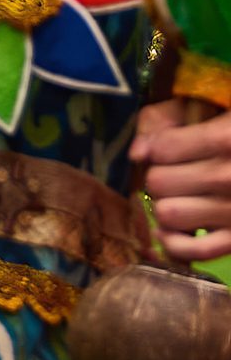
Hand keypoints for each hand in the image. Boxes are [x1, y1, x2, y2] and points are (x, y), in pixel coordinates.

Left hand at [132, 98, 230, 263]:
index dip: (159, 147)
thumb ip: (168, 117)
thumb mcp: (217, 108)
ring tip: (182, 197)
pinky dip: (176, 242)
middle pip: (159, 182)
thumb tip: (138, 154)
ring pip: (168, 214)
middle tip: (178, 172)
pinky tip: (177, 228)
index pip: (161, 150)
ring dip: (167, 205)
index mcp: (228, 138)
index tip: (171, 147)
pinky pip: (192, 251)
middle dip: (161, 175)